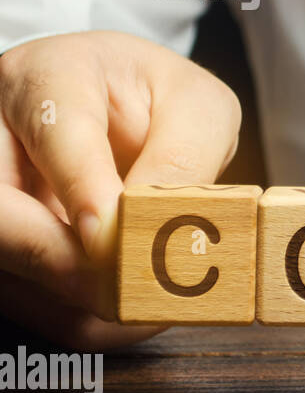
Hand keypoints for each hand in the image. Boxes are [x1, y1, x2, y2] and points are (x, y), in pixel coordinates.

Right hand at [0, 31, 241, 349]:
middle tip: (136, 293)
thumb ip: (183, 157)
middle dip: (66, 263)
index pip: (53, 129)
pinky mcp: (2, 239)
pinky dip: (78, 317)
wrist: (121, 107)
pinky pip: (23, 297)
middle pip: (2, 212)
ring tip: (154, 309)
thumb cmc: (158, 102)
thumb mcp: (197, 108)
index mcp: (50, 74)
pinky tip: (132, 315)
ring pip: (7, 264)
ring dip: (79, 302)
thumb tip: (157, 227)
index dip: (82, 188)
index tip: (112, 237)